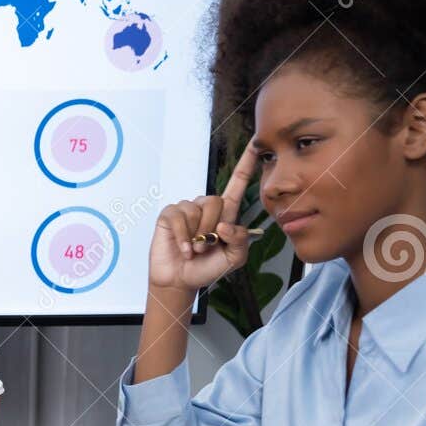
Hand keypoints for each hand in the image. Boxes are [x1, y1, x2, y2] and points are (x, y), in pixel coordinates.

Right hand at [147, 143, 258, 293]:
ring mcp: (186, 210)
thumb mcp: (235, 258)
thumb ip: (240, 240)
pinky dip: (183, 237)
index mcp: (226, 214)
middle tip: (206, 247)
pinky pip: (179, 218)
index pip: (237, 183)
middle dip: (212, 228)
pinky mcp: (169, 216)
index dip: (247, 164)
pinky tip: (183, 249)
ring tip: (194, 249)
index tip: (256, 145)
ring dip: (196, 235)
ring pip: (197, 209)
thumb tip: (223, 225)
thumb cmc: (208, 268)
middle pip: (216, 201)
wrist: (182, 280)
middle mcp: (206, 207)